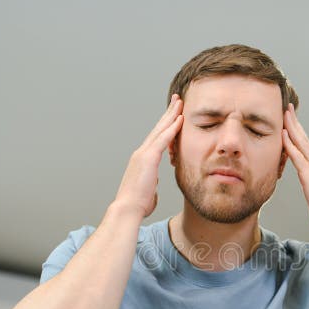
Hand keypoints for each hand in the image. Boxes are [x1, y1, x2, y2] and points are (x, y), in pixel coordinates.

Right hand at [114, 94, 183, 218]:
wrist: (128, 209)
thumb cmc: (137, 204)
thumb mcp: (147, 191)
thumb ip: (151, 186)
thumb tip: (152, 188)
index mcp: (142, 160)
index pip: (156, 138)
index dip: (165, 125)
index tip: (173, 115)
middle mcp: (141, 153)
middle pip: (158, 128)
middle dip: (168, 113)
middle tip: (176, 100)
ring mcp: (143, 154)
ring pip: (160, 129)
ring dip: (171, 115)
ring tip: (180, 102)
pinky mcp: (148, 158)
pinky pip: (163, 139)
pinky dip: (172, 128)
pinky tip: (180, 119)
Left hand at [282, 103, 308, 229]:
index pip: (306, 146)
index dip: (299, 132)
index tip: (292, 121)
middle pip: (304, 139)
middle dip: (295, 122)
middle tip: (288, 108)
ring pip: (301, 143)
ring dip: (292, 126)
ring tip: (285, 113)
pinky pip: (298, 156)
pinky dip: (290, 144)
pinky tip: (284, 134)